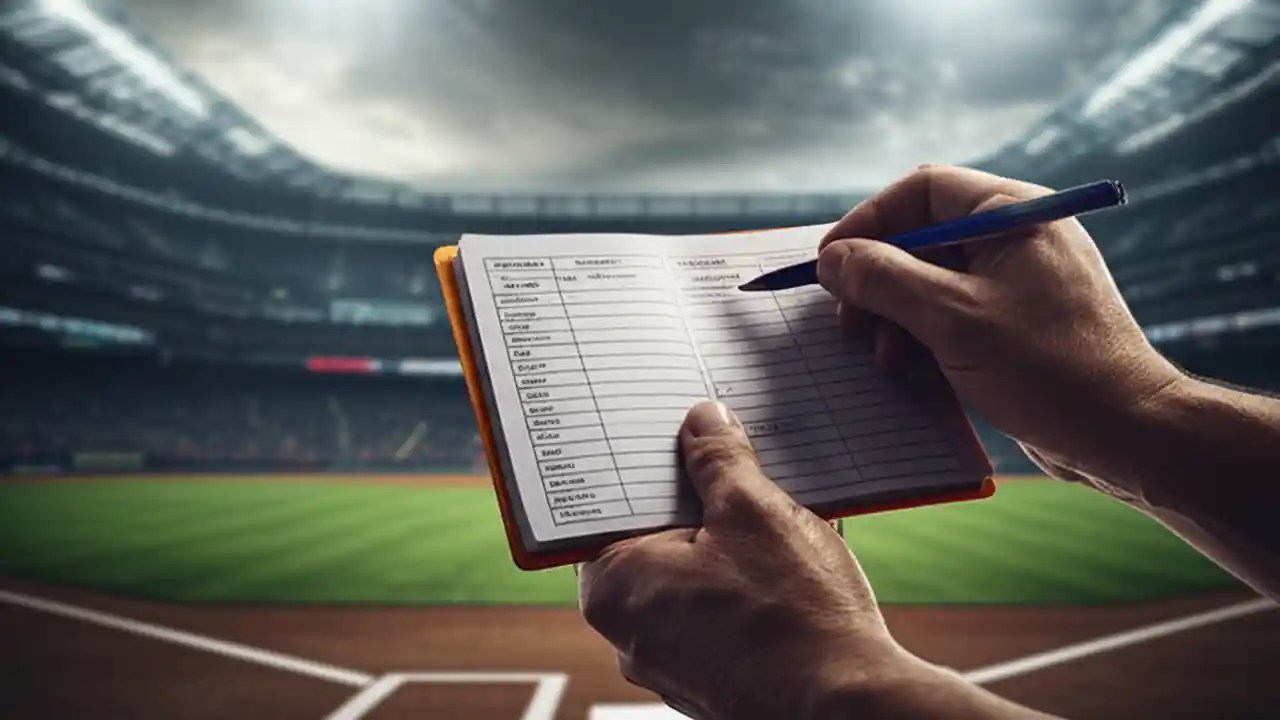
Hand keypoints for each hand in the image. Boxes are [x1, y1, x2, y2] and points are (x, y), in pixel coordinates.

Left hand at [579, 402, 970, 718]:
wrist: (847, 706)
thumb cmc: (792, 614)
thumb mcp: (753, 510)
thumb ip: (719, 460)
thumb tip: (703, 422)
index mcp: (614, 587)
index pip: (607, 506)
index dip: (644, 464)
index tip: (673, 436)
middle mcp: (629, 634)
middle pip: (652, 541)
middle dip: (695, 501)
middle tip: (733, 465)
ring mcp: (671, 663)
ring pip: (690, 579)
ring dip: (726, 544)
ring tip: (773, 514)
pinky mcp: (713, 680)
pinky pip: (716, 615)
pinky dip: (742, 587)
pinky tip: (786, 565)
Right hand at [816, 165, 1184, 494]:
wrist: (1125, 434)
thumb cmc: (1047, 367)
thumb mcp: (952, 319)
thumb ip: (884, 280)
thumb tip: (832, 257)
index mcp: (1013, 215)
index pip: (923, 190)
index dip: (869, 220)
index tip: (830, 261)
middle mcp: (1016, 240)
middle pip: (921, 239)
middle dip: (877, 280)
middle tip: (847, 318)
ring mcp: (1017, 284)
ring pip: (931, 284)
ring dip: (895, 317)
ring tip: (881, 356)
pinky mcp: (1015, 327)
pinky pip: (952, 318)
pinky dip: (922, 339)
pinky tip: (907, 371)